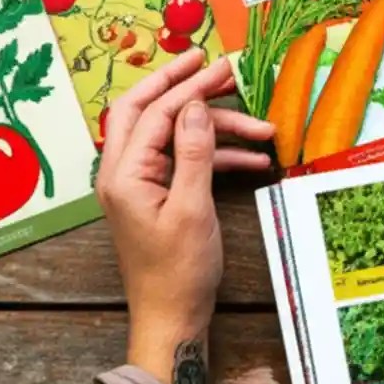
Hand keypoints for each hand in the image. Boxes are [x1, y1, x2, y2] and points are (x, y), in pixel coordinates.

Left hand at [96, 50, 273, 347]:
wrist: (172, 317)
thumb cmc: (178, 272)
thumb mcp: (192, 209)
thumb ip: (194, 154)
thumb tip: (196, 106)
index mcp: (122, 173)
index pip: (153, 112)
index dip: (187, 86)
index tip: (218, 66)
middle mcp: (124, 171)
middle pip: (148, 110)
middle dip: (184, 86)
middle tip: (217, 67)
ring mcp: (141, 182)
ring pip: (175, 135)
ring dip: (216, 128)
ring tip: (261, 127)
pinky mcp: (159, 194)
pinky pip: (187, 161)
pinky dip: (218, 156)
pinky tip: (255, 158)